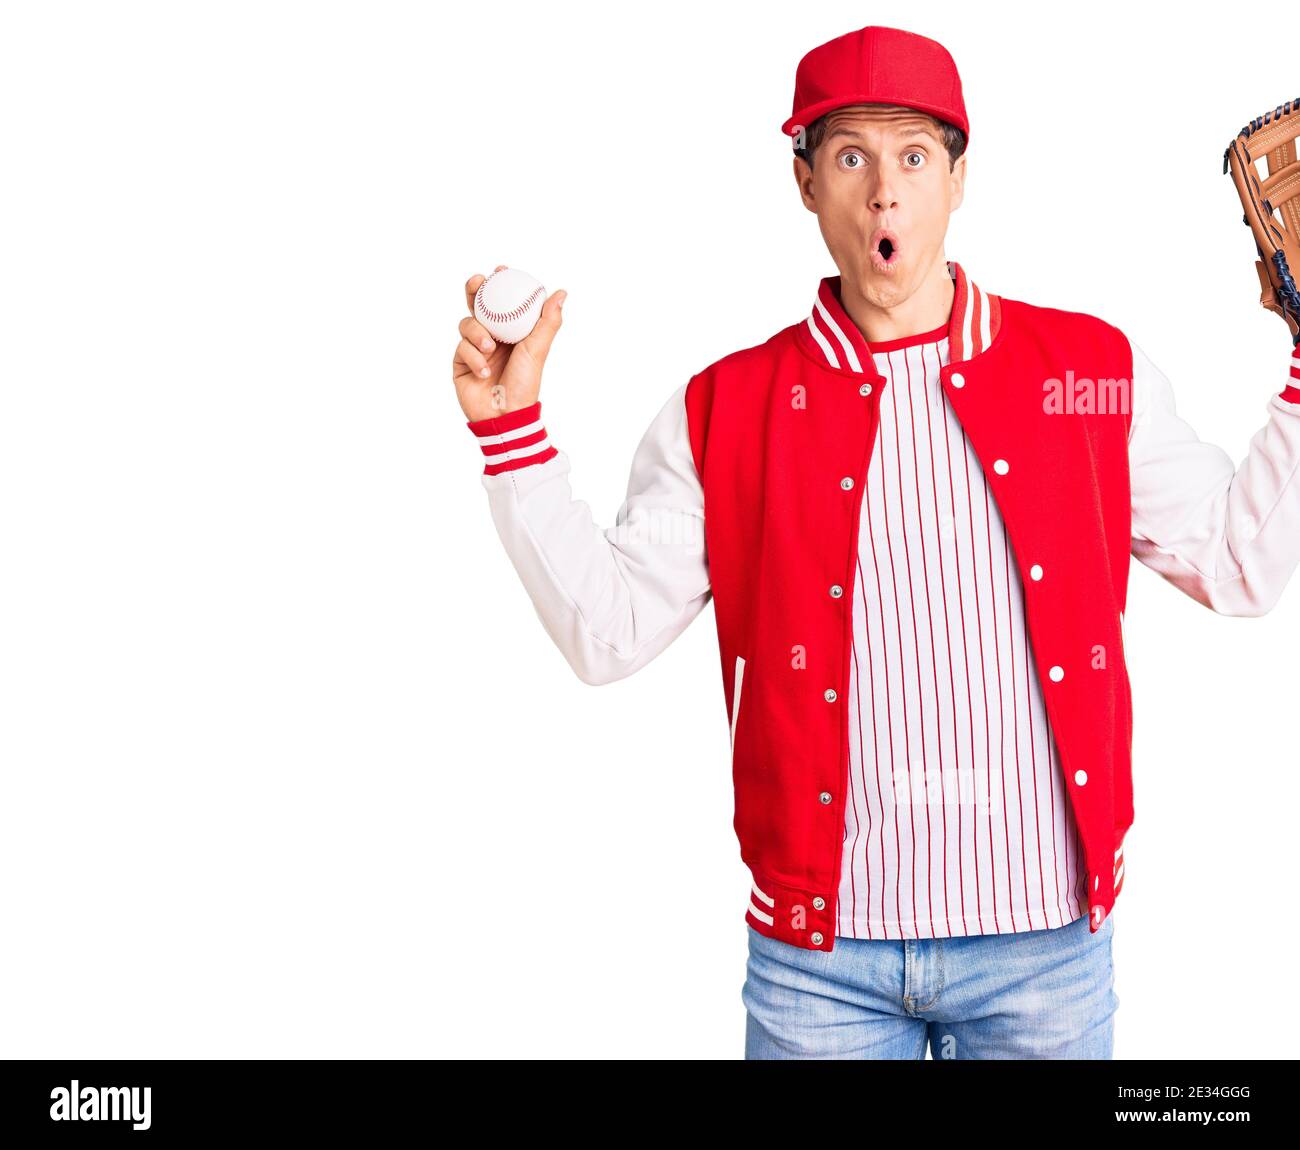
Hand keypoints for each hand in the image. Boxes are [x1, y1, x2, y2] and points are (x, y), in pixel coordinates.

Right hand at [452, 266, 566, 421]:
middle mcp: (492, 336)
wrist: (504, 416)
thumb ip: (547, 321)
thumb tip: (561, 292)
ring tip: (490, 348)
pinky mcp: (461, 361)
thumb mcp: (537, 350)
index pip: (503, 301)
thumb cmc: (525, 384)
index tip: (501, 270)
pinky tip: (484, 372)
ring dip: (477, 332)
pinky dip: (474, 357)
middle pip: (478, 304)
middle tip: (478, 283)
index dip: (499, 283)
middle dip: (475, 290)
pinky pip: (462, 347)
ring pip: (467, 323)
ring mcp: (475, 348)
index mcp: (512, 331)